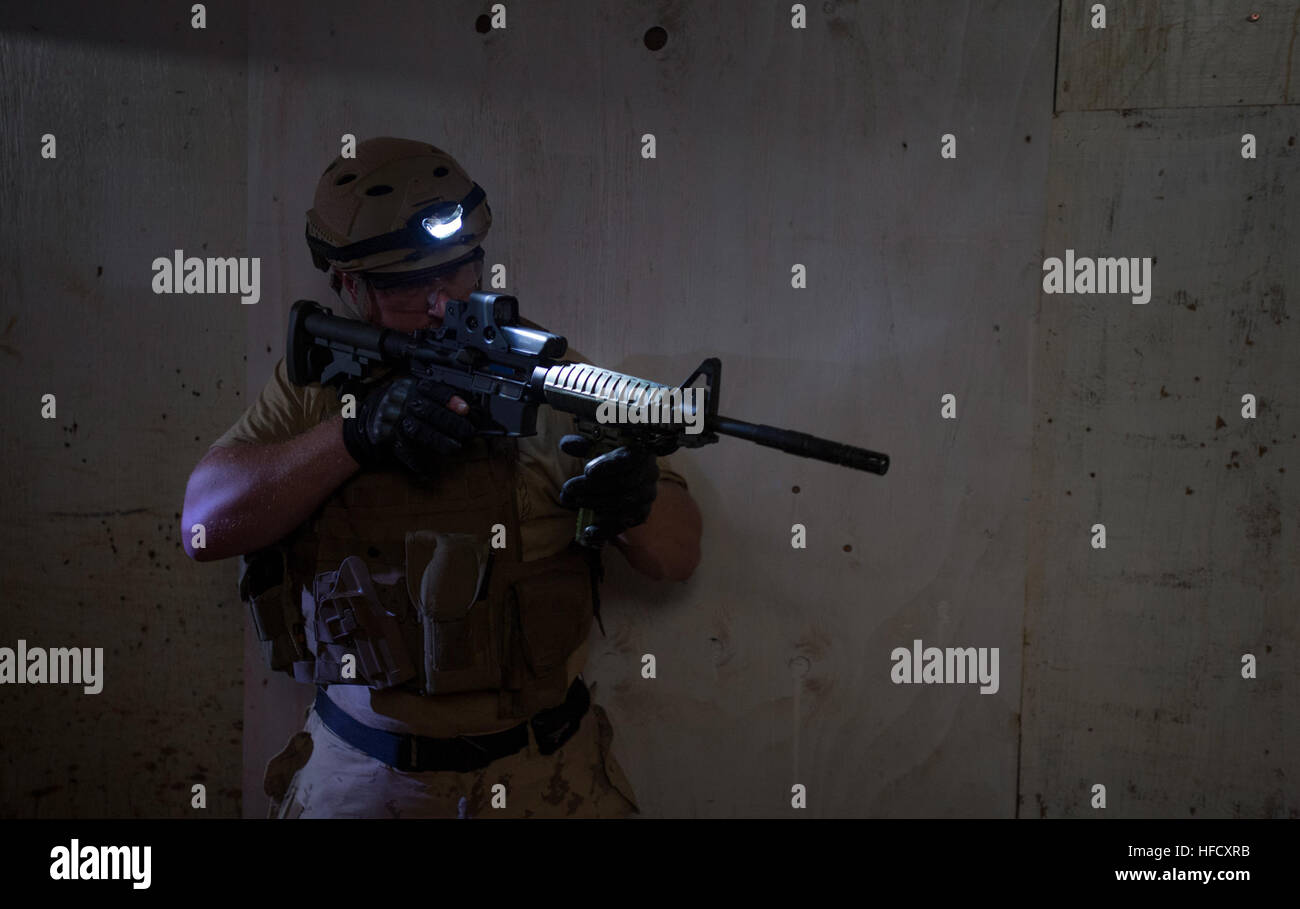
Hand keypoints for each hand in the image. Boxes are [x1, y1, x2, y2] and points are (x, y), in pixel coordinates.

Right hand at [342, 375, 475, 474]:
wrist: (363, 420)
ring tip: (455, 447)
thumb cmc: (396, 405)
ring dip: (439, 441)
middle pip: (429, 411)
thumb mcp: (412, 393)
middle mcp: (400, 402)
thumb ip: (435, 397)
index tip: (466, 408)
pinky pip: (404, 451)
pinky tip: (429, 469)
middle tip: (468, 432)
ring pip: (418, 431)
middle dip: (451, 423)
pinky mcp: (387, 439)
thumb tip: (466, 408)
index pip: (432, 390)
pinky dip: (417, 461)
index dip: (450, 399)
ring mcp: (392, 421)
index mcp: (409, 388)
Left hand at [558, 435, 659, 544]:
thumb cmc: (608, 456)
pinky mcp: (641, 514)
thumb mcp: (597, 447)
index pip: (628, 458)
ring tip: (575, 502)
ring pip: (624, 504)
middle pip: (623, 483)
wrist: (625, 474)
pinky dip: (605, 530)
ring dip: (596, 504)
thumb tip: (567, 445)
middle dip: (593, 487)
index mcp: (640, 451)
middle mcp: (649, 473)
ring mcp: (647, 495)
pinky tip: (588, 532)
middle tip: (568, 489)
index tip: (587, 471)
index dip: (608, 465)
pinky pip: (625, 524)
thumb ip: (583, 445)